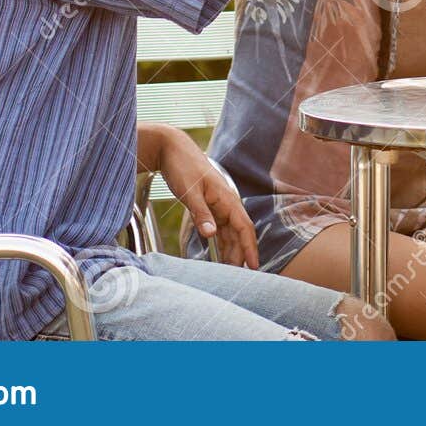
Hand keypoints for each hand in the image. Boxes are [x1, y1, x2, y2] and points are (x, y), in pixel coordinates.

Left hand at [157, 129, 258, 269]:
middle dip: (241, 254)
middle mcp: (226, 203)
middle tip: (239, 277)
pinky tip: (220, 254)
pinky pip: (220, 228)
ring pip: (230, 232)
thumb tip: (211, 235)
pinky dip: (222, 242)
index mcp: (227, 198)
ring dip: (231, 250)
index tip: (253, 266)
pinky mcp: (209, 206)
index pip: (244, 227)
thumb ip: (201, 214)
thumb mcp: (189, 192)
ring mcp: (218, 205)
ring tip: (231, 271)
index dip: (250, 247)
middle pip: (239, 233)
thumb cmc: (182, 167)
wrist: (171, 148)